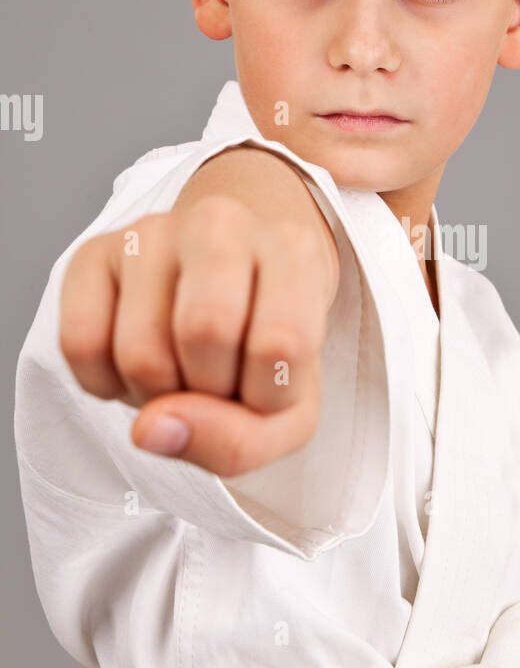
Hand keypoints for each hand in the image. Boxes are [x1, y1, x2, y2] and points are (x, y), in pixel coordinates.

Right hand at [59, 193, 337, 474]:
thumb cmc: (261, 346)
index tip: (264, 385)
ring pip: (139, 352)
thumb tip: (152, 428)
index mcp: (292, 252)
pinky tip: (132, 367)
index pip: (281, 343)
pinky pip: (80, 345)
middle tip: (215, 381)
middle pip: (204, 332)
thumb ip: (241, 443)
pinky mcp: (93, 252)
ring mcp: (151, 233)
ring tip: (177, 373)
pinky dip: (104, 385)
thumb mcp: (286, 411)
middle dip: (206, 392)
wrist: (227, 293)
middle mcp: (220, 224)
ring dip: (155, 397)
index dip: (266, 395)